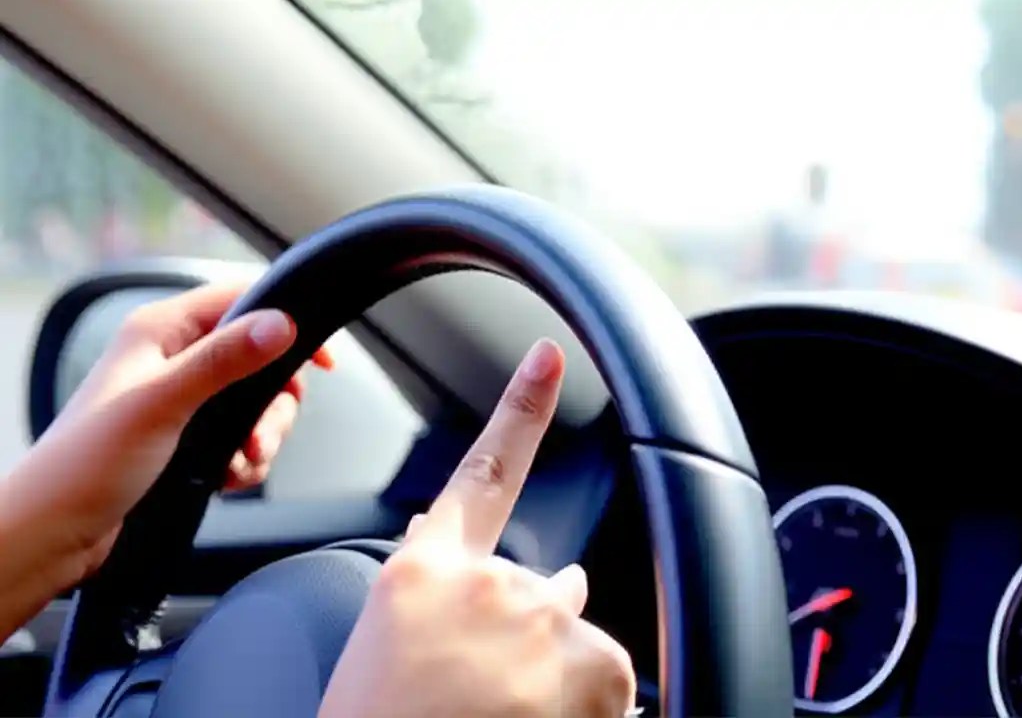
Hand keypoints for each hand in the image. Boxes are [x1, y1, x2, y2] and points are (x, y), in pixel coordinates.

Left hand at [0, 284, 329, 617]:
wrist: (55, 533)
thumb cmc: (87, 464)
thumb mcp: (164, 404)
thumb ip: (225, 361)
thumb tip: (281, 324)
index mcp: (160, 330)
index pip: (241, 299)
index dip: (287, 322)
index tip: (322, 361)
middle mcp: (172, 357)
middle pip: (260, 359)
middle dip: (272, 405)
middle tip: (262, 436)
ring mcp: (180, 398)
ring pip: (256, 403)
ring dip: (261, 438)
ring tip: (240, 464)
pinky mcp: (185, 436)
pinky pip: (241, 436)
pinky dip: (245, 460)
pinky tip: (227, 478)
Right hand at [319, 339, 635, 717]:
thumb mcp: (394, 646)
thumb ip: (452, 592)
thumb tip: (529, 562)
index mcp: (422, 573)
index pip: (483, 470)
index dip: (520, 408)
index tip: (550, 356)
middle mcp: (487, 581)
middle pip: (551, 585)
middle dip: (542, 631)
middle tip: (486, 690)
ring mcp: (543, 620)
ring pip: (580, 642)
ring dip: (559, 679)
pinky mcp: (594, 664)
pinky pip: (612, 685)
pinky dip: (590, 711)